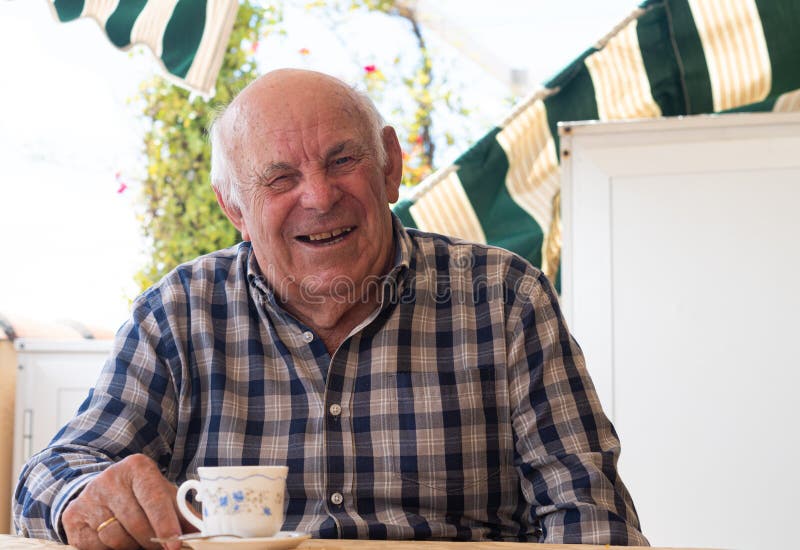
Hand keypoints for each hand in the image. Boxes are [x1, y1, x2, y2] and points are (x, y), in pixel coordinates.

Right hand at [62, 454, 195, 549]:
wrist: (103, 488)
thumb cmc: (141, 493)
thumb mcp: (163, 495)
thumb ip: (181, 513)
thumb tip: (202, 534)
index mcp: (137, 467)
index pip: (153, 499)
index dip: (165, 524)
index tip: (175, 544)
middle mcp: (110, 478)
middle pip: (135, 522)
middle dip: (151, 541)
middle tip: (162, 548)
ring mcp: (89, 497)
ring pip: (115, 537)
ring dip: (132, 547)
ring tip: (141, 544)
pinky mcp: (73, 516)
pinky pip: (95, 546)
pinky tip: (120, 543)